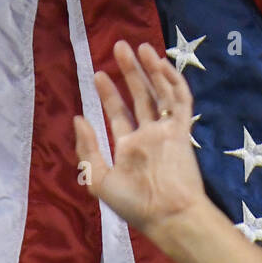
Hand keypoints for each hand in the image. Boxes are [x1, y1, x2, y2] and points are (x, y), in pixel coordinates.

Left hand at [73, 41, 207, 248]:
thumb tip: (78, 118)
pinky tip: (160, 64)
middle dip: (130, 72)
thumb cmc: (134, 204)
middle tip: (119, 47)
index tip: (98, 75)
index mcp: (129, 148)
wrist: (169, 216)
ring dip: (151, 70)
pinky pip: (180, 100)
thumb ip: (87, 150)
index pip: (118, 114)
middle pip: (139, 96)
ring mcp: (167, 131)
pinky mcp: (183, 130)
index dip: (108, 94)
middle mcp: (148, 135)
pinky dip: (172, 81)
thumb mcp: (100, 180)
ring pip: (160, 93)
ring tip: (140, 47)